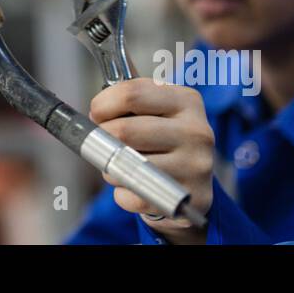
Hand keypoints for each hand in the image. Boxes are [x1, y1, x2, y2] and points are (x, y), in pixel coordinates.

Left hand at [89, 78, 215, 243]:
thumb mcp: (155, 109)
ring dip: (112, 168)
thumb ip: (128, 101)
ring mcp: (196, 166)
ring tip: (123, 166)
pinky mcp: (191, 197)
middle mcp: (196, 131)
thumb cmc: (163, 140)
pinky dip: (124, 193)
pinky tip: (134, 187)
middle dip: (102, 139)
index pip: (131, 94)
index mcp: (186, 100)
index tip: (97, 115)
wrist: (192, 183)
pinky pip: (135, 196)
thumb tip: (96, 113)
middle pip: (124, 131)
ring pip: (127, 165)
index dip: (102, 105)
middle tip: (105, 143)